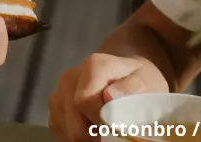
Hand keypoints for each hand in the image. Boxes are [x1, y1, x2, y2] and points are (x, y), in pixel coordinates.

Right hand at [48, 53, 168, 140]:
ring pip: (65, 125)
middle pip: (73, 117)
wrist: (124, 75)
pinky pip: (60, 127)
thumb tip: (109, 96)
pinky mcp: (54, 106)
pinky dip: (76, 133)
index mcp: (93, 66)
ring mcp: (59, 91)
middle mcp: (70, 77)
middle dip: (93, 133)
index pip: (85, 101)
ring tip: (103, 129)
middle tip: (111, 133)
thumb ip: (133, 86)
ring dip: (85, 134)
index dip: (102, 120)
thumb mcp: (146, 81)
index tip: (119, 127)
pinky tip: (92, 129)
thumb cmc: (138, 81)